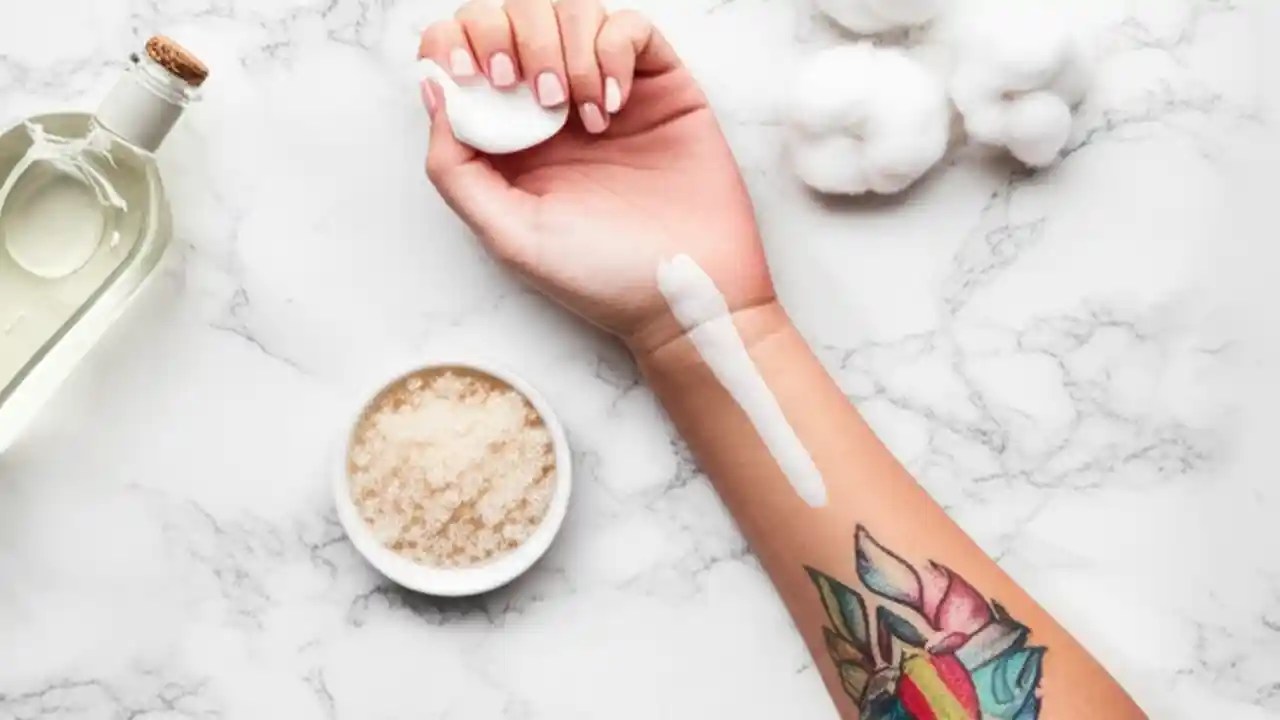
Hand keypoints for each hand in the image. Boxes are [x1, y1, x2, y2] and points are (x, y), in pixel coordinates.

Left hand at [418, 0, 775, 355]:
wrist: (687, 292)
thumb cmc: (600, 277)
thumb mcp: (507, 235)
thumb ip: (455, 169)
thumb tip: (434, 90)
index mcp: (506, 135)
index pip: (463, 50)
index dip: (457, 43)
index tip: (475, 77)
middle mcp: (551, 104)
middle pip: (513, 13)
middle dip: (514, 38)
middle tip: (536, 98)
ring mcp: (605, 88)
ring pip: (570, 10)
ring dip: (566, 50)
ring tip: (583, 116)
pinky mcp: (659, 84)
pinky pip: (630, 27)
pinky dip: (613, 51)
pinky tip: (613, 104)